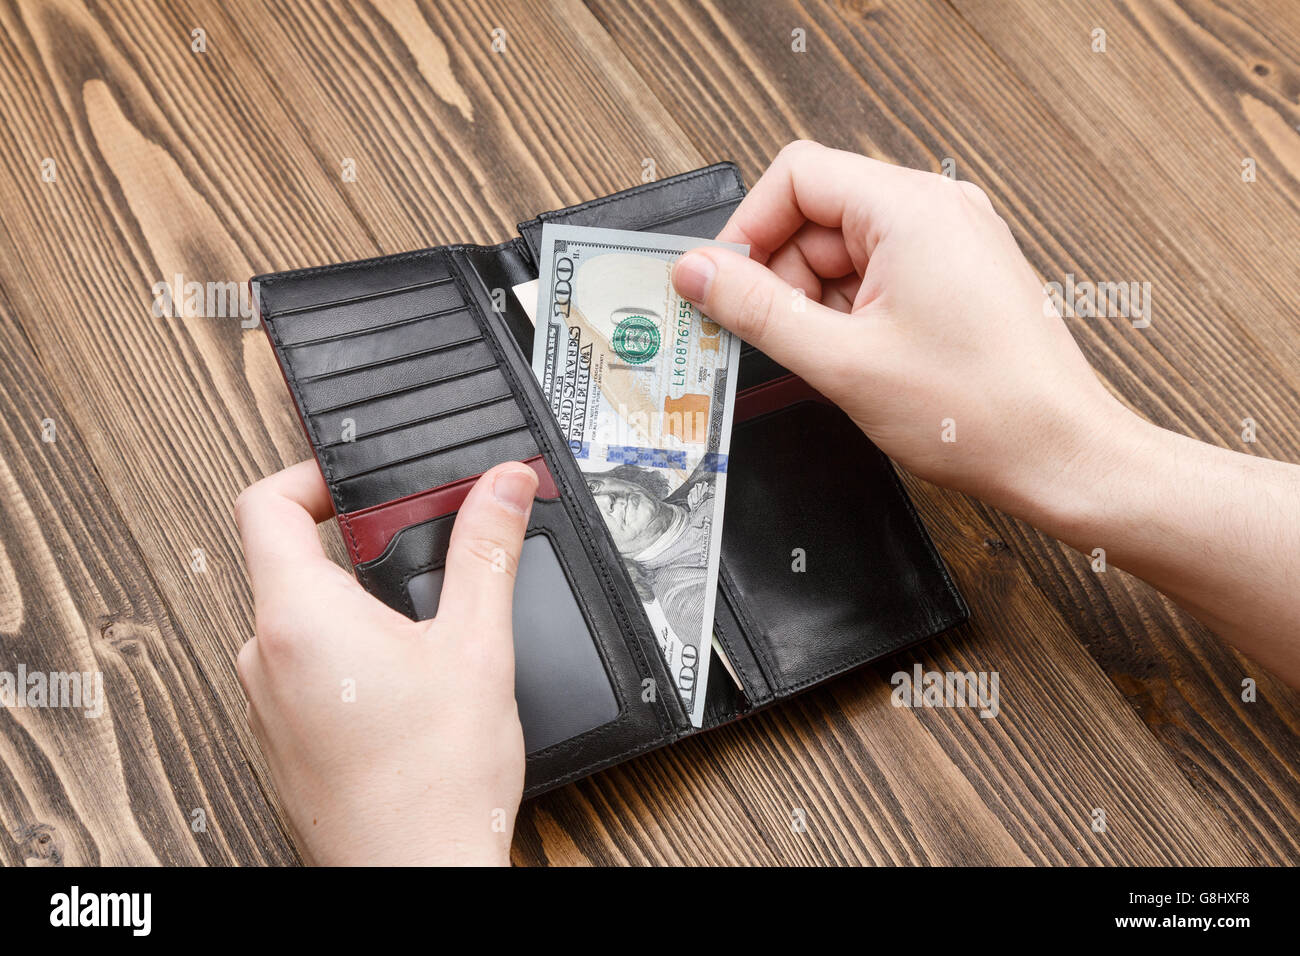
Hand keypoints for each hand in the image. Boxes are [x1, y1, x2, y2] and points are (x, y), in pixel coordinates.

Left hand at [233, 459, 537, 865]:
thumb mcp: (477, 644)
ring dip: (351, 610)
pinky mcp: (279, 743)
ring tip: (418, 639)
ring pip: (297, 623)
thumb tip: (504, 484)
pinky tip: (400, 692)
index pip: (266, 505)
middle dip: (355, 551)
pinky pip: (299, 673)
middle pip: (288, 563)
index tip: (356, 484)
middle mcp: (263, 659)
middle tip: (415, 562)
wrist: (418, 875)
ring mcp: (264, 707)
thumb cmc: (435, 782)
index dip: (310, 476)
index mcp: (299, 619)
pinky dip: (343, 661)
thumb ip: (488, 550)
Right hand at [673, 140, 1132, 513]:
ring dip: (816, 302)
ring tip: (833, 361)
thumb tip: (699, 272)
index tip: (724, 284)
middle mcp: (937, 209)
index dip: (748, 229)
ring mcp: (951, 241)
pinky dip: (849, 312)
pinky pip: (877, 273)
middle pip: (816, 214)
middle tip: (774, 338)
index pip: (797, 175)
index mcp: (912, 208)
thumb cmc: (980, 412)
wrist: (1060, 454)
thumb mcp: (841, 361)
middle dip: (782, 276)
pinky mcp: (956, 274)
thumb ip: (757, 310)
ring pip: (842, 250)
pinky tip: (857, 360)